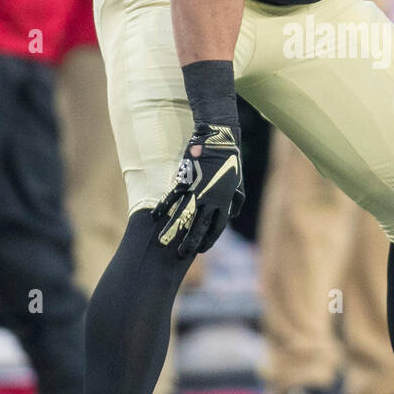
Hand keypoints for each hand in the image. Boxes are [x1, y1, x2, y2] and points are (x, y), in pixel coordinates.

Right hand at [152, 123, 243, 258]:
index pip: (216, 228)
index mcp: (223, 202)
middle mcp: (210, 200)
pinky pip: (171, 197)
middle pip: (199, 227)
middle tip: (182, 254)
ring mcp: (196, 190)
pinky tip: (154, 216)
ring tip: (163, 241)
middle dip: (190, 242)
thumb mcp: (238, 183)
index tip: (201, 249)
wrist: (219, 139)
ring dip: (172, 229)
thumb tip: (233, 215)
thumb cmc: (230, 160)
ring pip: (182, 215)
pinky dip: (163, 207)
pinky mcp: (184, 180)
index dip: (208, 240)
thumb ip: (236, 201)